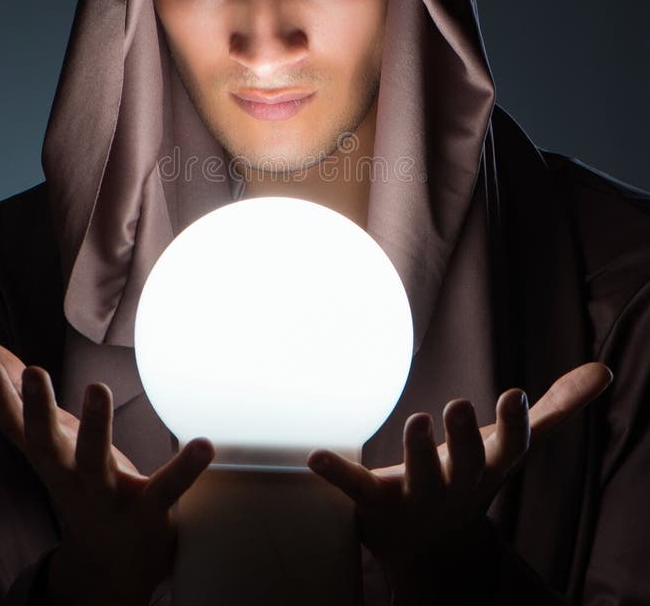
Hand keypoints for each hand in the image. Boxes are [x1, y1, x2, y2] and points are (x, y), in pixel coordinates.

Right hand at [0, 340, 213, 605]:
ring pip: (93, 463)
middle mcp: (69, 477)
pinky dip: (184, 468)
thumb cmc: (82, 484)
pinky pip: (165, 489)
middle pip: (44, 445)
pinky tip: (203, 444)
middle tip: (35, 372)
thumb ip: (22, 399)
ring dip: (94, 428)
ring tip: (97, 388)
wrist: (111, 564)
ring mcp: (105, 496)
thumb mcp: (52, 441)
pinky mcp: (145, 512)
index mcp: (49, 458)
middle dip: (37, 410)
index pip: (14, 426)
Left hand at [307, 362, 611, 604]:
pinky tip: (315, 454)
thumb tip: (603, 370)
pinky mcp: (376, 503)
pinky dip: (337, 472)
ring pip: (418, 477)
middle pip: (465, 464)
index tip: (513, 395)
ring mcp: (415, 496)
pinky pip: (356, 489)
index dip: (513, 425)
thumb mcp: (510, 446)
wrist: (429, 548)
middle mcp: (456, 485)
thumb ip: (555, 409)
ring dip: (417, 452)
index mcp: (489, 468)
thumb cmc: (470, 479)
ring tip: (416, 420)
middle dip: (464, 438)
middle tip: (459, 404)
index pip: (510, 448)